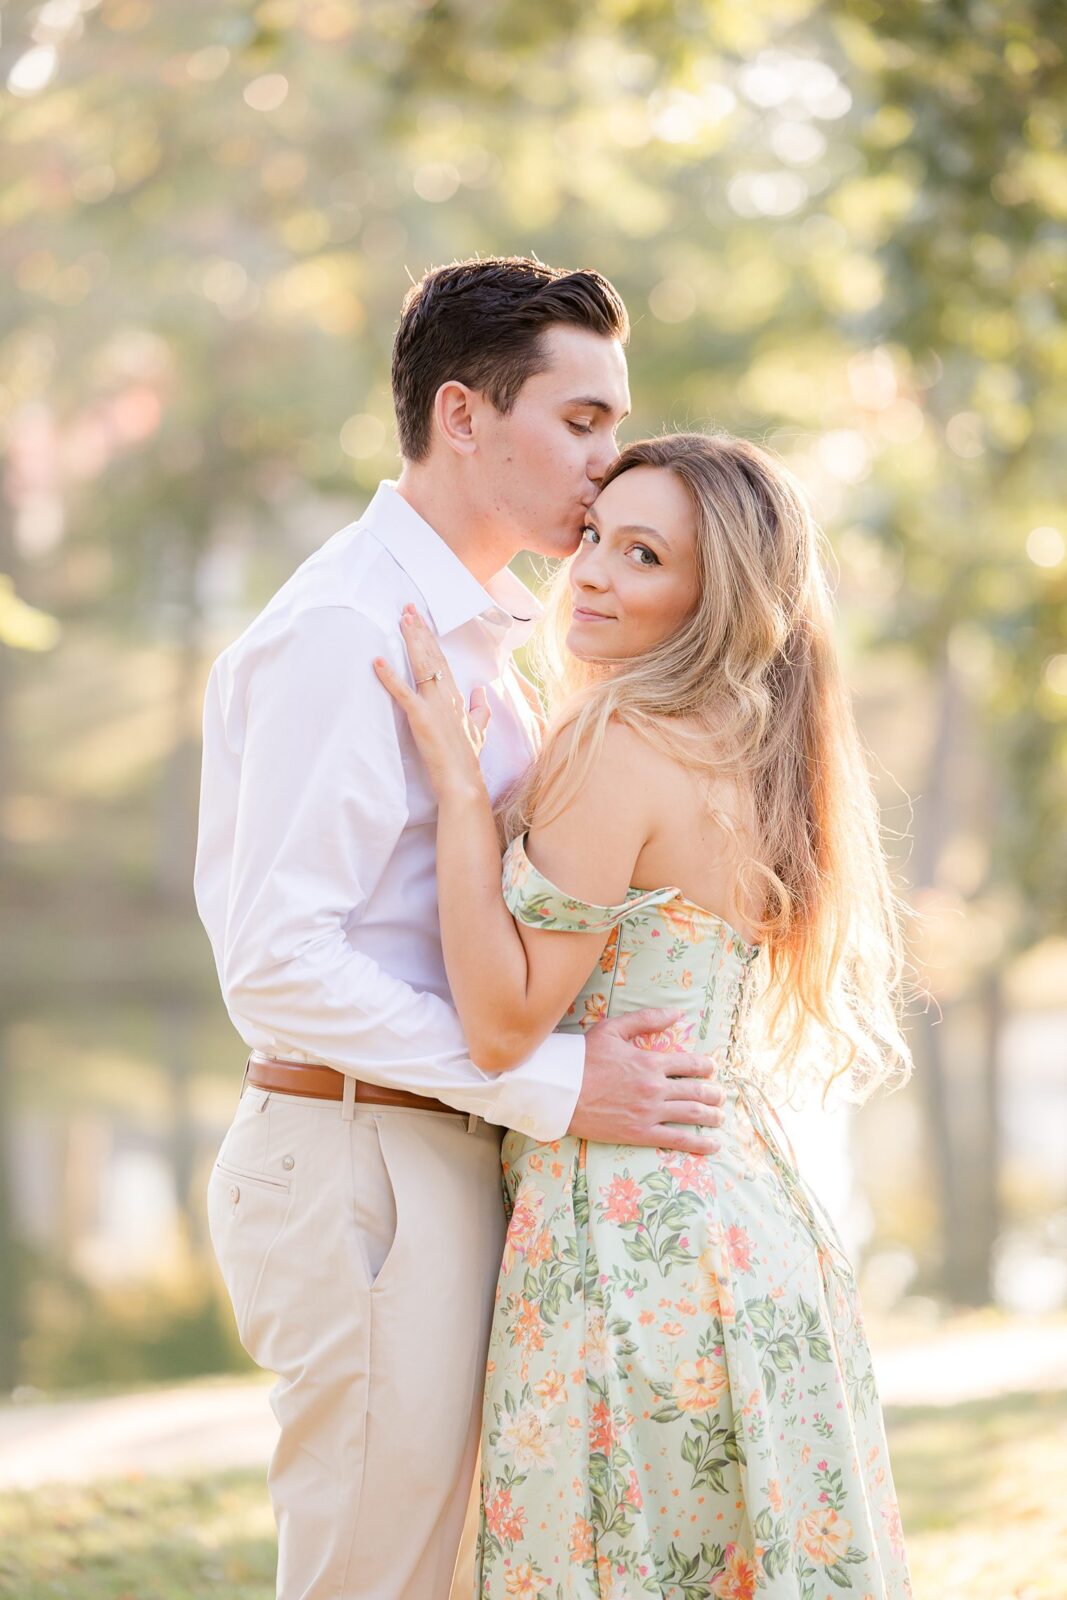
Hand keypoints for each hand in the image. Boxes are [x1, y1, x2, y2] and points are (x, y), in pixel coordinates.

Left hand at [374, 606, 490, 799]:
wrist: (463, 780)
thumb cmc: (467, 758)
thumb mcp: (479, 729)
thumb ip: (480, 709)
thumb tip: (481, 693)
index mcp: (456, 696)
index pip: (441, 660)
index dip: (430, 638)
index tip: (421, 620)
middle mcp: (447, 695)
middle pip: (431, 656)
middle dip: (419, 631)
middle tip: (408, 608)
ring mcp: (434, 705)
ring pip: (421, 666)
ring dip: (411, 641)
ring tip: (401, 620)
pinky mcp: (420, 717)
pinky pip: (402, 693)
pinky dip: (389, 677)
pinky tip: (377, 662)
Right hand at [570, 1006, 724, 1154]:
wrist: (561, 1091)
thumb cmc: (583, 1058)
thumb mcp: (613, 1029)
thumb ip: (646, 1019)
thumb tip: (677, 1013)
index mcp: (650, 1061)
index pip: (690, 1064)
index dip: (705, 1067)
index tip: (711, 1070)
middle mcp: (655, 1087)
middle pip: (696, 1091)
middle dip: (714, 1094)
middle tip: (721, 1097)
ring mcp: (649, 1112)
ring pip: (692, 1114)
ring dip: (712, 1116)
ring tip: (720, 1117)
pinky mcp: (640, 1133)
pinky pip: (677, 1140)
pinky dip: (699, 1143)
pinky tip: (713, 1146)